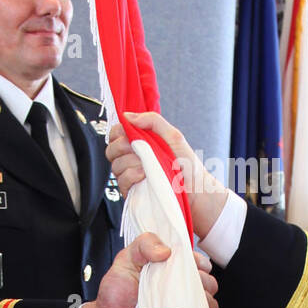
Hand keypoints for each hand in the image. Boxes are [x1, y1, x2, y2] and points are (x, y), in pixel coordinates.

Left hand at [73, 235, 218, 307]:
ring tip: (181, 303)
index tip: (194, 264)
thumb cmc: (114, 295)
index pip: (196, 261)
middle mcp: (180, 289)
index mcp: (170, 269)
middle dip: (204, 281)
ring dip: (202, 301)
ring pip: (210, 303)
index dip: (199, 262)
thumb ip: (143, 246)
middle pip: (209, 282)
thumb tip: (167, 250)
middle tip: (184, 285)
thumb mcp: (124, 261)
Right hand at [106, 112, 227, 237]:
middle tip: (137, 148)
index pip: (116, 134)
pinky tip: (144, 175)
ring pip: (115, 165)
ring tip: (147, 165)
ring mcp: (131, 176)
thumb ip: (152, 121)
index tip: (127, 133)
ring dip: (130, 162)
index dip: (117, 132)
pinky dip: (131, 175)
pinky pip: (121, 181)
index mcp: (140, 144)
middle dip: (121, 146)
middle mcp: (132, 159)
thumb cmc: (188, 164)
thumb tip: (127, 115)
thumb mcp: (173, 136)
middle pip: (111, 150)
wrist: (196, 189)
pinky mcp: (132, 192)